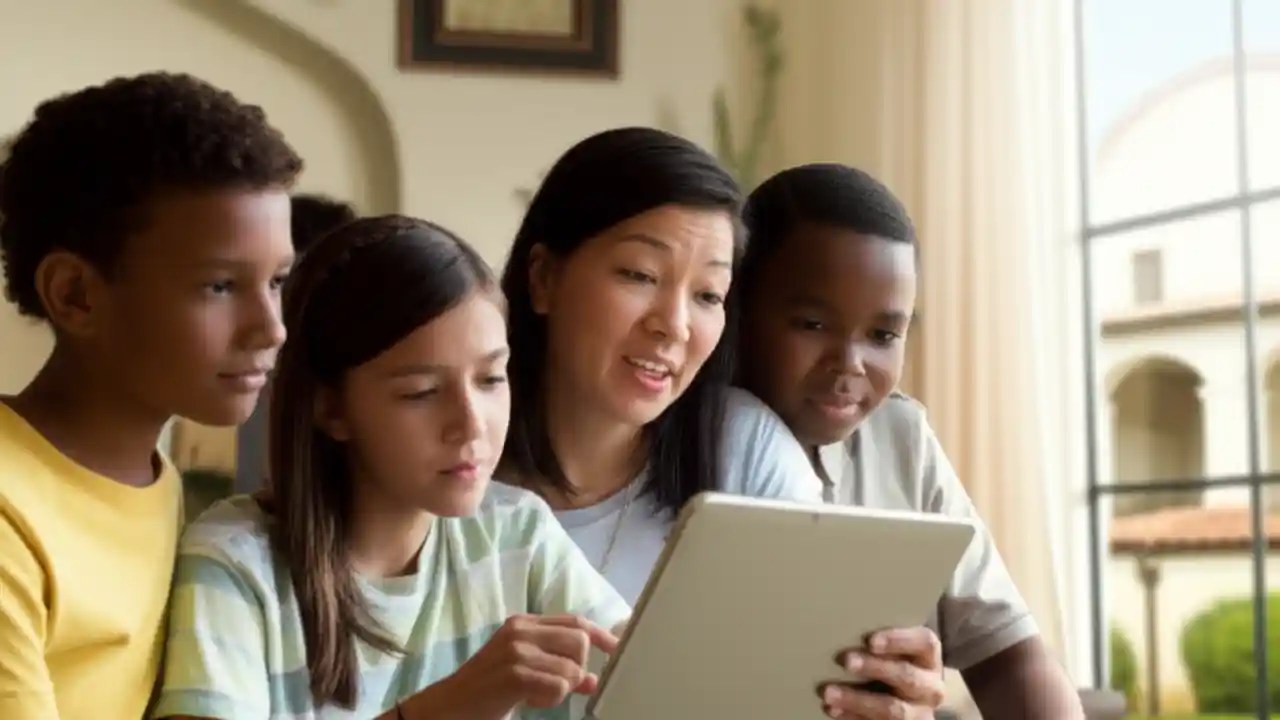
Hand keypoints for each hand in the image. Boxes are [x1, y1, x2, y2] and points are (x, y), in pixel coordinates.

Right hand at [405, 614, 618, 719]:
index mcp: (524, 623)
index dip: (602, 635)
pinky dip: (551, 698)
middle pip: (580, 639)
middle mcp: (521, 629)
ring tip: (538, 695)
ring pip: (572, 666)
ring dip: (562, 688)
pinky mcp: (514, 672)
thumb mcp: (527, 673)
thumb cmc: (489, 690)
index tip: (619, 650)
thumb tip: (592, 679)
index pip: (575, 620)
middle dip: (578, 667)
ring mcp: (516, 649)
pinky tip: (531, 701)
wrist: (449, 707)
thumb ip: (558, 669)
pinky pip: (558, 685)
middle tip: (556, 686)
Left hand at [820, 626, 945, 718]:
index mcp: (928, 657)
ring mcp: (919, 712)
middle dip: (875, 668)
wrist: (914, 700)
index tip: (871, 640)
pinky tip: (833, 709)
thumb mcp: (896, 648)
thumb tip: (839, 623)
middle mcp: (930, 686)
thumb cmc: (895, 661)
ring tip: (829, 693)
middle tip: (846, 661)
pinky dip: (853, 717)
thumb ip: (879, 638)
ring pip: (894, 709)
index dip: (898, 641)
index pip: (924, 643)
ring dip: (858, 700)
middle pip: (907, 677)